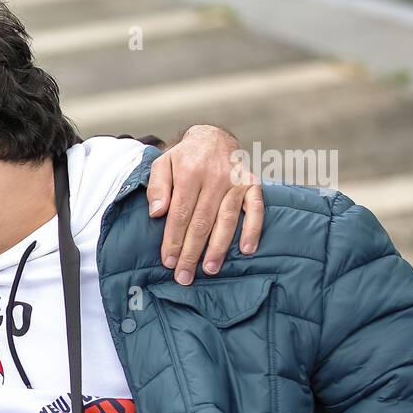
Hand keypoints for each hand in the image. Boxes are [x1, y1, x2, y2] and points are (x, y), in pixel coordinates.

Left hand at [146, 124, 263, 284]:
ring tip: (209, 269)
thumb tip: (156, 213)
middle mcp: (215, 177)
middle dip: (192, 252)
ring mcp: (236, 181)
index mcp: (189, 173)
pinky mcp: (253, 184)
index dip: (173, 239)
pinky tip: (247, 250)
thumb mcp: (162, 164)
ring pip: (226, 219)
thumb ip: (157, 188)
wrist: (213, 136)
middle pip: (202, 222)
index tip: (168, 261)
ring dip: (218, 247)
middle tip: (184, 276)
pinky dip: (253, 229)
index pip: (180, 213)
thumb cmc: (184, 157)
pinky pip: (256, 208)